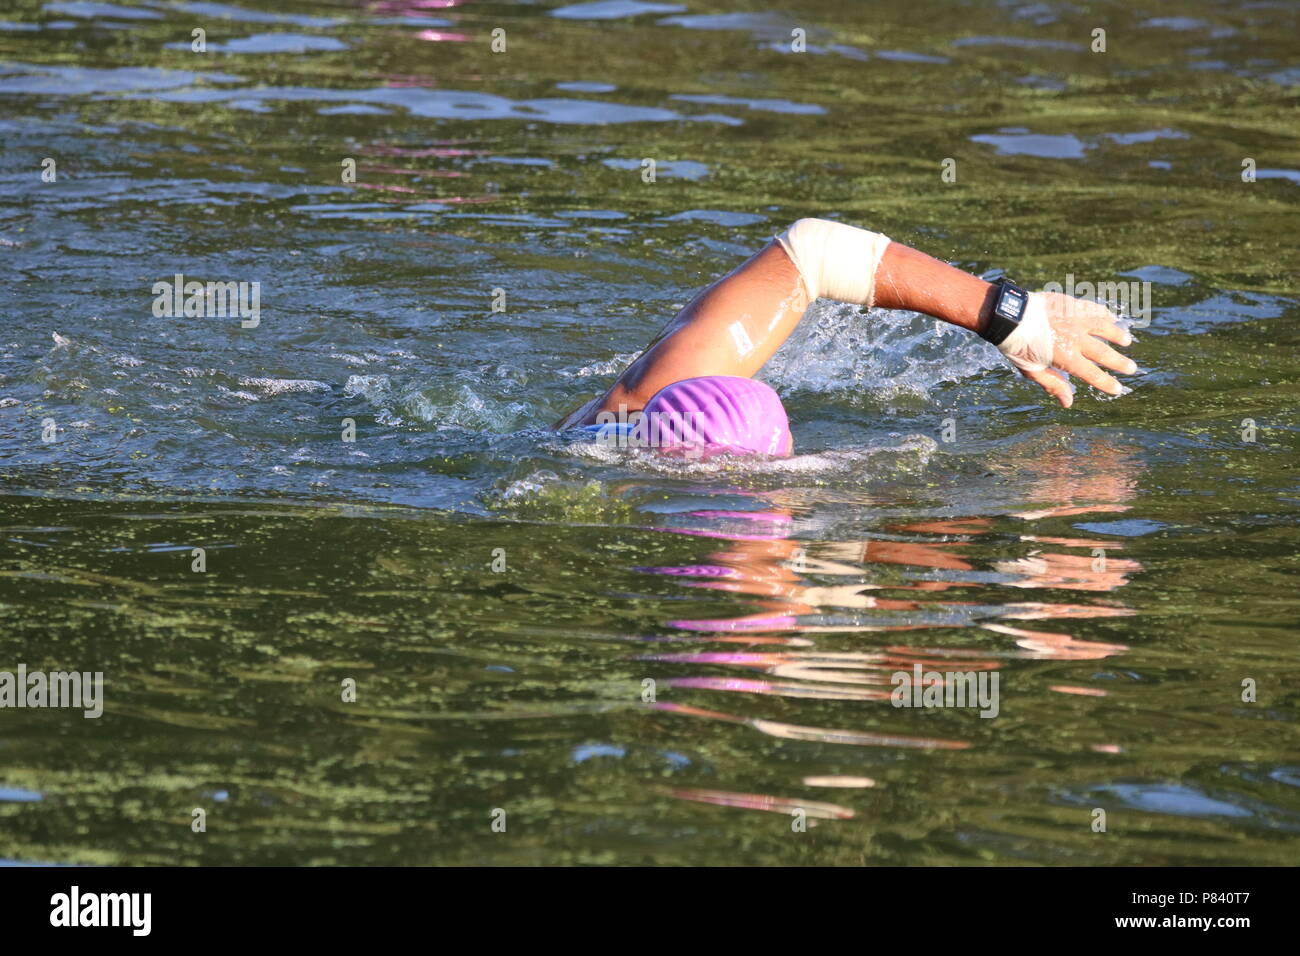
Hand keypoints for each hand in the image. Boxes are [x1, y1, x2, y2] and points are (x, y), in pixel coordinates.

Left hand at [1017, 292, 1137, 407]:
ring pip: (1105, 329)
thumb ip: (1052, 384)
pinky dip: (1105, 314)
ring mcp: (1077, 321)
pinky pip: (1094, 309)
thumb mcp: (1032, 370)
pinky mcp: (1073, 305)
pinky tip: (1111, 318)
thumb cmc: (1017, 346)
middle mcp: (1076, 340)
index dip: (1107, 383)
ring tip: (1126, 342)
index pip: (1093, 375)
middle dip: (1119, 363)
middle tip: (1132, 368)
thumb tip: (1068, 403)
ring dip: (1117, 335)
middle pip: (1104, 354)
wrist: (1010, 315)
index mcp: (1067, 359)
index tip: (1118, 389)